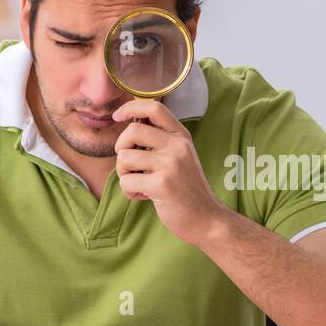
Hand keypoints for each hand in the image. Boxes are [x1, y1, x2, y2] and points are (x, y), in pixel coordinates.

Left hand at [112, 98, 228, 245]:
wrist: (207, 218)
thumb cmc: (187, 189)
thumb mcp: (181, 157)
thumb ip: (161, 142)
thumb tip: (130, 128)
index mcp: (181, 137)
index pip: (154, 107)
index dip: (130, 107)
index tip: (118, 116)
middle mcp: (177, 146)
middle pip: (132, 131)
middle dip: (121, 148)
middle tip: (130, 164)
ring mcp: (170, 165)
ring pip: (124, 158)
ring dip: (124, 173)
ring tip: (140, 183)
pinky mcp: (162, 185)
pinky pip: (126, 181)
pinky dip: (129, 191)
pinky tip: (144, 196)